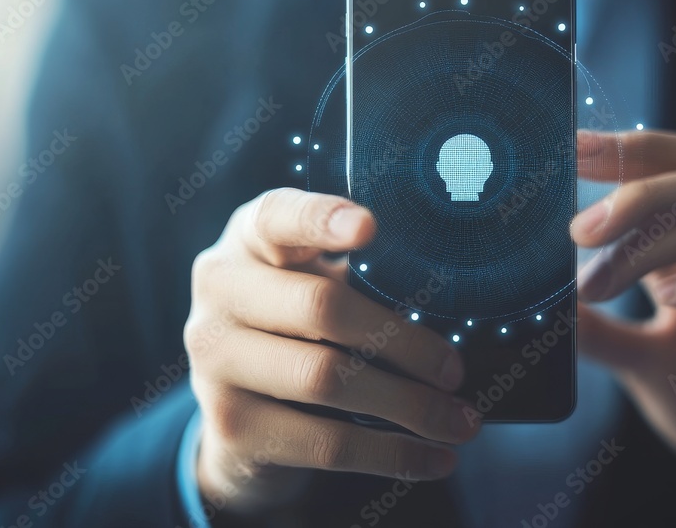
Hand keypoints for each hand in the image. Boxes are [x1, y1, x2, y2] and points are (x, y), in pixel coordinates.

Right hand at [185, 188, 478, 515]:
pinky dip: (390, 454)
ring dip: (409, 407)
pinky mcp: (230, 423)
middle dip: (404, 343)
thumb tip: (457, 302)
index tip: (370, 228)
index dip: (324, 220)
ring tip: (461, 422)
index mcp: (251, 235)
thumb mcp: (317, 274)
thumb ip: (361, 269)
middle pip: (320, 307)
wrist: (240, 399)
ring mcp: (214, 358)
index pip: (280, 216)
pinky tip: (433, 459)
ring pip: (325, 380)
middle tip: (455, 370)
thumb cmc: (299, 319)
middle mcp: (221, 287)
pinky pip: (324, 443)